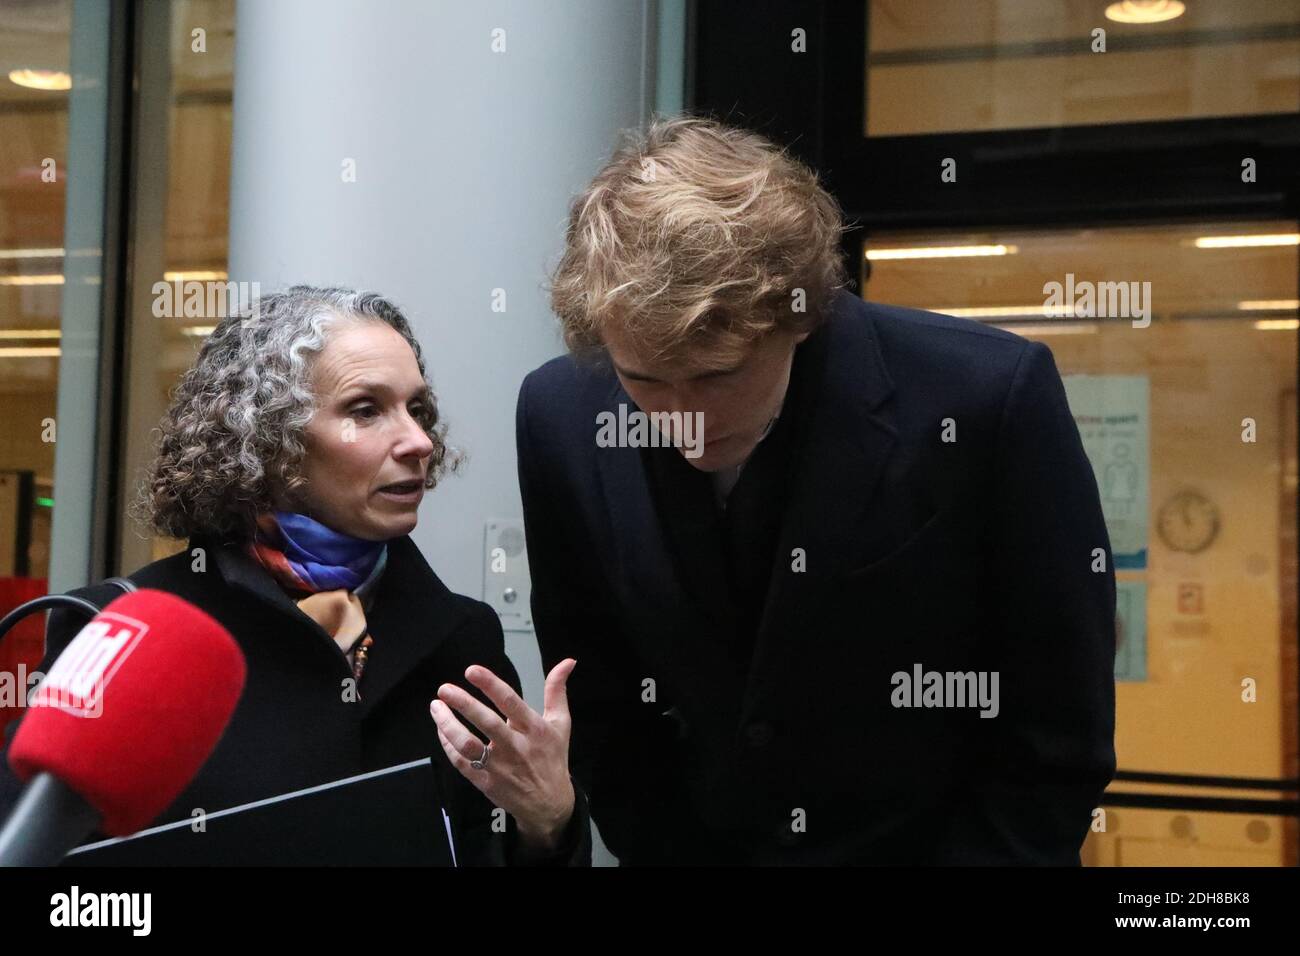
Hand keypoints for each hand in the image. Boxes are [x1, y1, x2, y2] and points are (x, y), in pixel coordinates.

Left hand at [430, 659, 576, 849]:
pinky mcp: (485, 782)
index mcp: (534, 729)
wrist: (549, 804)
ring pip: (468, 745)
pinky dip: (447, 745)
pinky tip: (441, 729)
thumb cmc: (553, 757)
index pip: (510, 702)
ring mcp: (499, 766)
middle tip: (444, 689)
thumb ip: (557, 690)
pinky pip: (461, 762)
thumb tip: (567, 662)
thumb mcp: (561, 722)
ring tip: (436, 707)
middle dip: (463, 703)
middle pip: (486, 722)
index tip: (471, 671)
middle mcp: (516, 747)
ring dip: (448, 725)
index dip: (490, 685)